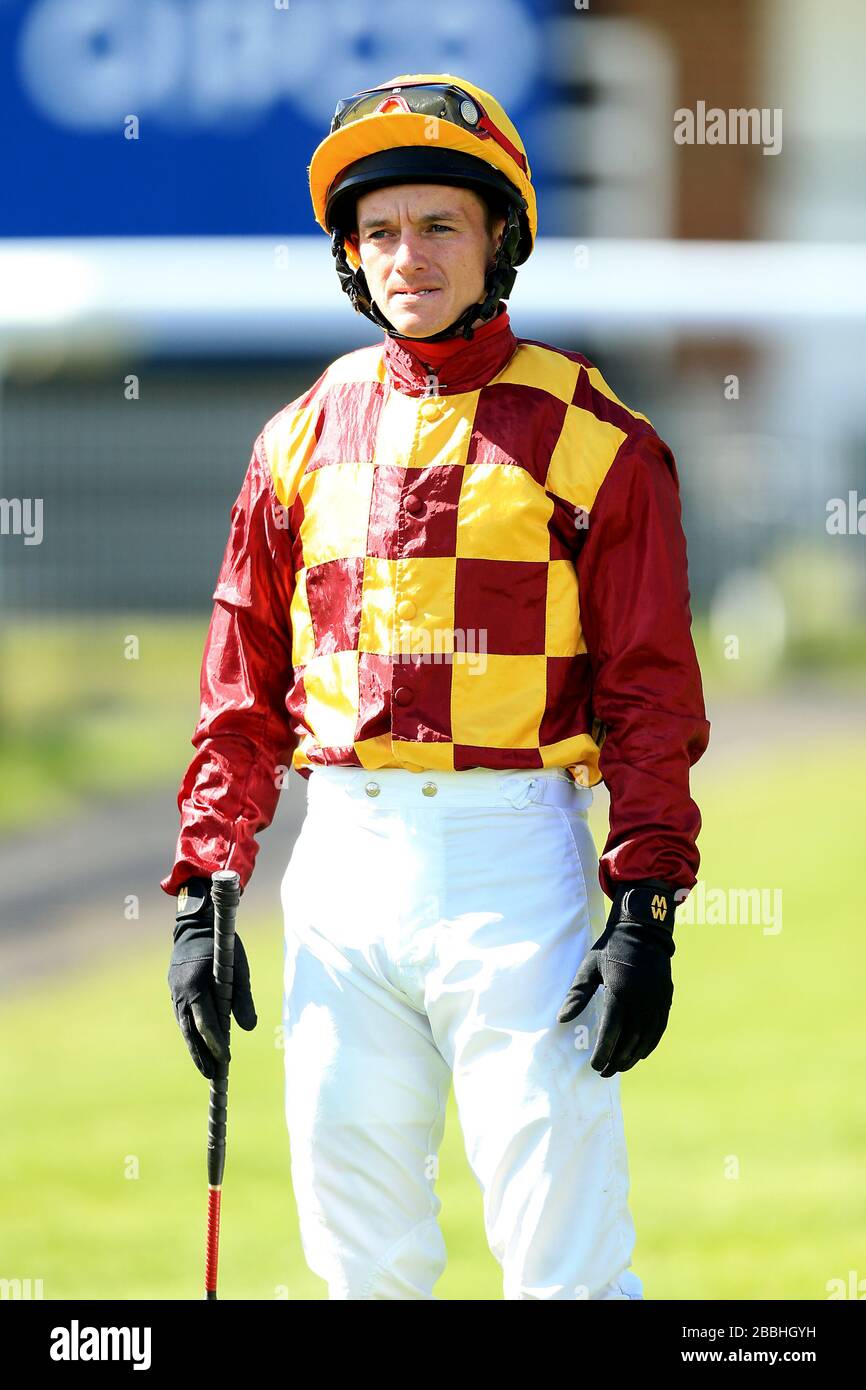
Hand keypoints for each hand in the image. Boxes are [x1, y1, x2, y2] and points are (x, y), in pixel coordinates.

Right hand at [167, 876, 256, 1079]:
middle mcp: (180, 994)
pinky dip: (191, 1032)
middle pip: (190, 1032)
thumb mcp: (238, 967)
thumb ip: (242, 997)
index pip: (205, 1023)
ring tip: (206, 1068)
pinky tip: (199, 1044)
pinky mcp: (176, 991)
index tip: (226, 1060)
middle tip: (212, 1076)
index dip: (215, 1044)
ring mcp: (175, 993)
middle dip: (201, 1055)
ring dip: (195, 1047)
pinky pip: (183, 1017)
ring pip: (185, 1027)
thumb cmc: (221, 944)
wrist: (195, 924)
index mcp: (194, 987)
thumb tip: (249, 1028)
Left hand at [557, 881, 677, 1076]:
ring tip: (619, 1067)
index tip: (595, 1065)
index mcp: (620, 990)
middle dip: (617, 1059)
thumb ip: (577, 995)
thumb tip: (561, 1020)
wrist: (643, 930)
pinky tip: (640, 1055)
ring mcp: (657, 1000)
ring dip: (632, 1056)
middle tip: (604, 1072)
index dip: (604, 1051)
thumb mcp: (589, 967)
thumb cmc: (610, 948)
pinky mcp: (666, 1000)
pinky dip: (649, 1045)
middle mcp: (641, 999)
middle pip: (630, 1039)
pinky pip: (659, 1029)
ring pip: (646, 1038)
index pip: (612, 1030)